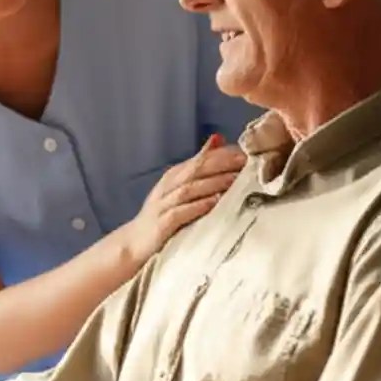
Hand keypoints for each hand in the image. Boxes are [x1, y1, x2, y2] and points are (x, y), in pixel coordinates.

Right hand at [122, 134, 245, 261]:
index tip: (246, 153)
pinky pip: (179, 213)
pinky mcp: (162, 224)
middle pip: (195, 170)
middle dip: (220, 165)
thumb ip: (199, 165)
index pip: (200, 159)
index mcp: (174, 175)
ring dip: (212, 184)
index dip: (223, 155)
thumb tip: (218, 138)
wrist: (134, 242)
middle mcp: (168, 186)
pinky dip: (196, 207)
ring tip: (234, 181)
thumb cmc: (162, 214)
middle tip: (244, 163)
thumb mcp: (179, 187)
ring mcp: (163, 205)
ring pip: (189, 190)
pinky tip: (212, 204)